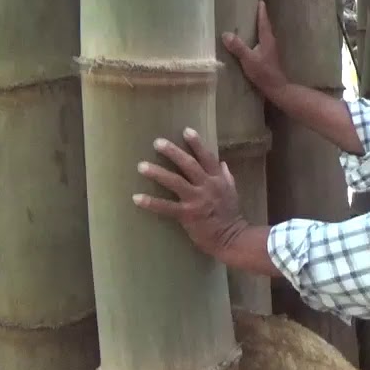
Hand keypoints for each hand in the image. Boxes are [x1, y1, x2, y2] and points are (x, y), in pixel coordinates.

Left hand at [132, 128, 248, 259]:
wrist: (231, 239)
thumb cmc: (231, 215)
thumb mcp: (233, 192)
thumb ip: (226, 176)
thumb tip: (222, 162)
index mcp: (218, 179)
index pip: (207, 157)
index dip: (197, 143)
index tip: (186, 130)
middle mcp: (207, 186)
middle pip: (189, 164)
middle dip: (173, 152)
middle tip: (157, 142)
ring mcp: (197, 200)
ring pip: (175, 182)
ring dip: (158, 173)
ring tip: (141, 166)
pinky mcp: (187, 215)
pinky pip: (166, 207)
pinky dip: (151, 202)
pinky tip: (137, 198)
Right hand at [222, 1, 288, 98]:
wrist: (276, 88)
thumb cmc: (264, 72)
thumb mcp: (248, 59)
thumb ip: (238, 47)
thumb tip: (226, 34)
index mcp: (267, 39)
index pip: (264, 21)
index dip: (262, 11)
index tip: (260, 1)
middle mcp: (270, 42)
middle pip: (265, 26)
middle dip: (259, 18)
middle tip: (250, 9)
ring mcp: (270, 50)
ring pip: (263, 35)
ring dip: (257, 28)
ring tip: (248, 24)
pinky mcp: (268, 57)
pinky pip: (261, 42)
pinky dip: (255, 38)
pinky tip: (249, 42)